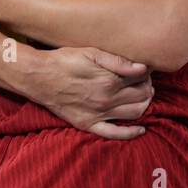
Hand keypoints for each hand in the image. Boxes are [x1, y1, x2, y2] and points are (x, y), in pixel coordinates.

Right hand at [26, 46, 153, 140]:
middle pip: (141, 96)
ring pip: (134, 114)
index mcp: (109, 80)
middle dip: (147, 87)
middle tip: (144, 81)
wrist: (39, 77)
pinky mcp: (89, 124)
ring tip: (142, 96)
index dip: (145, 72)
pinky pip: (114, 134)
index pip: (140, 78)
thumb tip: (143, 69)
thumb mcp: (91, 53)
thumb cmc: (65, 60)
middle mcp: (107, 100)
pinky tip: (141, 130)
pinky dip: (131, 134)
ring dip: (144, 105)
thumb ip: (118, 62)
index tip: (143, 69)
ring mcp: (99, 114)